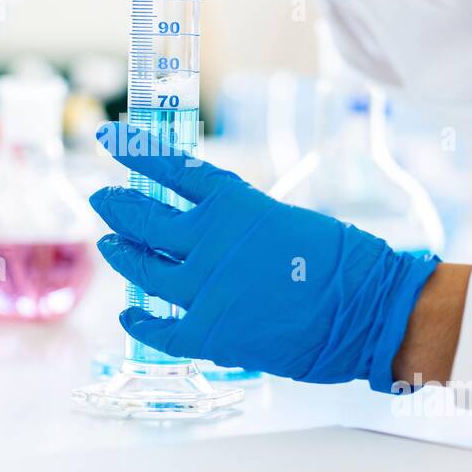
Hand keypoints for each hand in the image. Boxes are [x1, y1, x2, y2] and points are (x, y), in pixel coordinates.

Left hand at [90, 125, 439, 390]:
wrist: (368, 309)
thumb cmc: (342, 264)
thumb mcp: (287, 222)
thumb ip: (244, 227)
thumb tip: (217, 235)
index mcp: (233, 204)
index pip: (170, 169)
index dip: (135, 152)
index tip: (108, 139)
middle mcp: (209, 240)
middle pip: (146, 219)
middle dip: (119, 207)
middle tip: (103, 199)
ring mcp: (204, 288)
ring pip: (143, 269)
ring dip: (123, 254)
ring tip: (109, 244)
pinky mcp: (209, 332)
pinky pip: (160, 329)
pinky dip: (140, 322)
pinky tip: (129, 315)